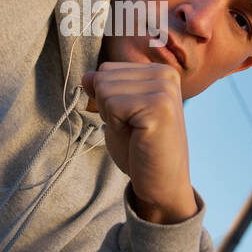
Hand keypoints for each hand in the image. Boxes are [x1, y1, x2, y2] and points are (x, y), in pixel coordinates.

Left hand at [80, 61, 197, 223]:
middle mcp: (165, 74)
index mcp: (159, 71)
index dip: (107, 98)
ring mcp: (164, 89)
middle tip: (132, 128)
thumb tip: (86, 75)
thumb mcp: (116, 113)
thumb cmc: (140, 149)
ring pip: (104, 88)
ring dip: (111, 117)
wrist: (161, 183)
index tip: (130, 118)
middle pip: (103, 76)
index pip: (106, 69)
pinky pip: (112, 105)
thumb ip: (103, 91)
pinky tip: (137, 136)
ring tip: (135, 131)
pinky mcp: (159, 106)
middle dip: (107, 106)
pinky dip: (115, 125)